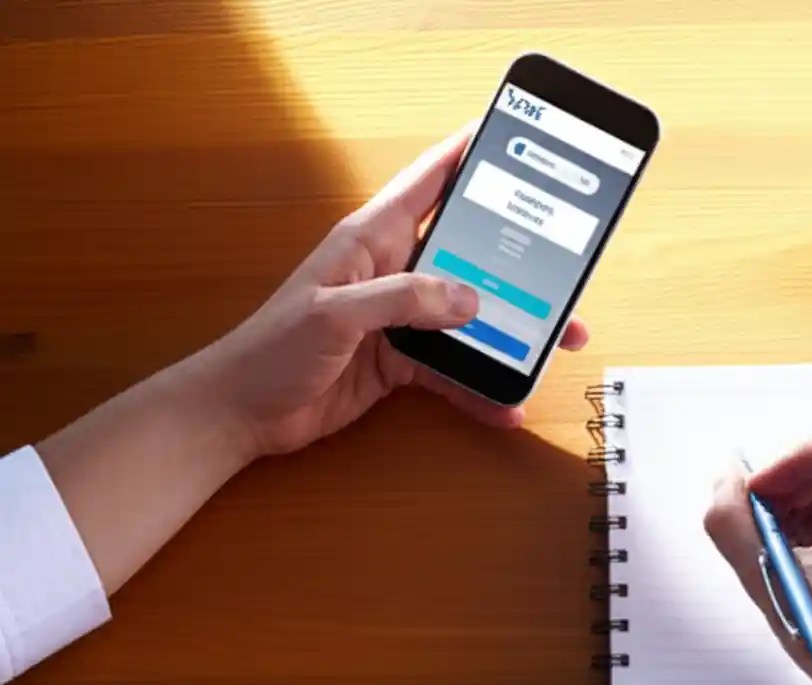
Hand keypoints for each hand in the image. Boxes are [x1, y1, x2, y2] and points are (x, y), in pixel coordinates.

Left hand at [192, 124, 588, 456]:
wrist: (239, 413)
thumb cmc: (270, 351)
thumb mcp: (334, 314)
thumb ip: (402, 299)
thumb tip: (468, 299)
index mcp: (371, 239)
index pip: (430, 182)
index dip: (468, 154)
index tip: (511, 136)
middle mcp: (392, 271)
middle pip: (467, 254)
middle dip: (516, 260)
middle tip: (565, 268)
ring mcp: (398, 316)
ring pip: (469, 314)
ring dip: (509, 329)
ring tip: (554, 341)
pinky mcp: (399, 359)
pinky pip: (452, 368)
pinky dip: (479, 386)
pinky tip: (505, 402)